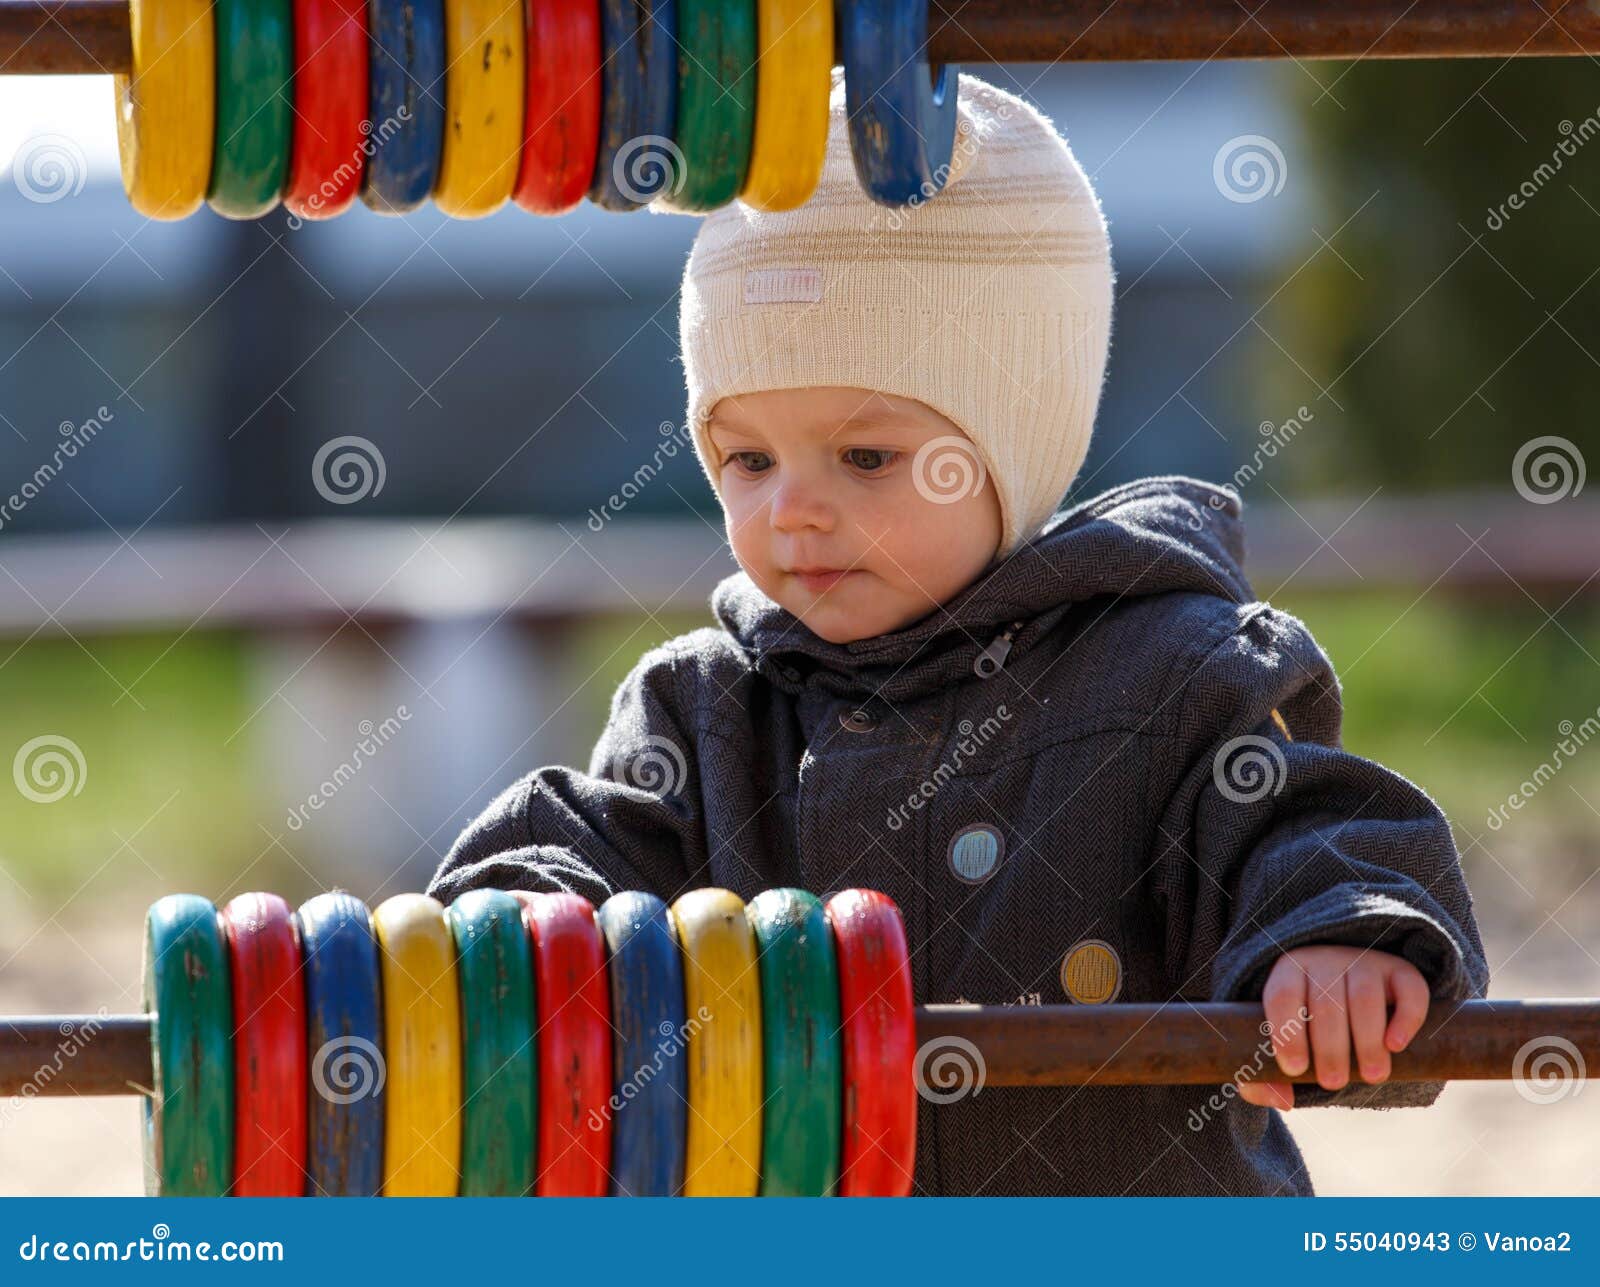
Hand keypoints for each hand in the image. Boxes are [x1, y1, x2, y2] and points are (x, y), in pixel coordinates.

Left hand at [1234, 945, 1429, 1110]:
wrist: (1351, 992)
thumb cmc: (1308, 1024)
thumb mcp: (1281, 1041)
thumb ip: (1264, 1074)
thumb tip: (1282, 1100)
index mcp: (1289, 971)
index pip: (1282, 996)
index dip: (1288, 1034)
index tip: (1295, 1070)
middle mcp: (1326, 960)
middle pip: (1326, 1001)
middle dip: (1329, 1047)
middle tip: (1332, 1083)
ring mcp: (1365, 961)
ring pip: (1365, 996)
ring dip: (1367, 1040)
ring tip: (1370, 1076)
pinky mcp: (1401, 970)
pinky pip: (1408, 988)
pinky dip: (1405, 1017)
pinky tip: (1395, 1045)